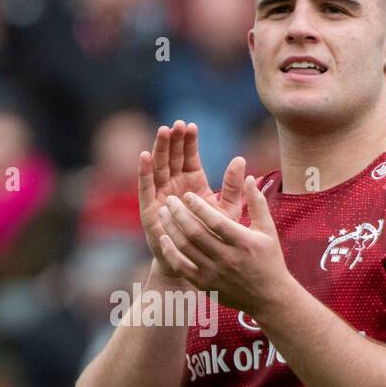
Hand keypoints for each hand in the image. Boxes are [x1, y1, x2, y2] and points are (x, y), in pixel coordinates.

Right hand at [139, 120, 246, 280]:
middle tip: (176, 124)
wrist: (197, 262)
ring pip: (158, 168)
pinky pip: (145, 188)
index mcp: (193, 182)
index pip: (188, 156)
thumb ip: (232, 186)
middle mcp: (175, 186)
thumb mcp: (227, 209)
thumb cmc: (213, 236)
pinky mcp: (150, 209)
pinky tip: (144, 155)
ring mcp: (161, 196)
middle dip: (173, 141)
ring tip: (162, 132)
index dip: (189, 142)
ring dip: (159, 150)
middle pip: (172, 158)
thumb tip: (241, 160)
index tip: (192, 126)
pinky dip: (144, 172)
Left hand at [155, 173, 289, 316]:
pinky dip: (171, 252)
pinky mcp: (206, 285)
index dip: (198, 206)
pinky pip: (182, 267)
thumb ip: (257, 202)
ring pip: (185, 248)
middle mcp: (228, 258)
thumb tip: (249, 177)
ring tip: (163, 213)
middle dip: (178, 214)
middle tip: (169, 200)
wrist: (269, 298)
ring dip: (171, 228)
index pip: (215, 221)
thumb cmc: (269, 259)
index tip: (187, 195)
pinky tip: (164, 238)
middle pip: (195, 233)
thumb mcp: (268, 229)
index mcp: (244, 242)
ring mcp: (215, 274)